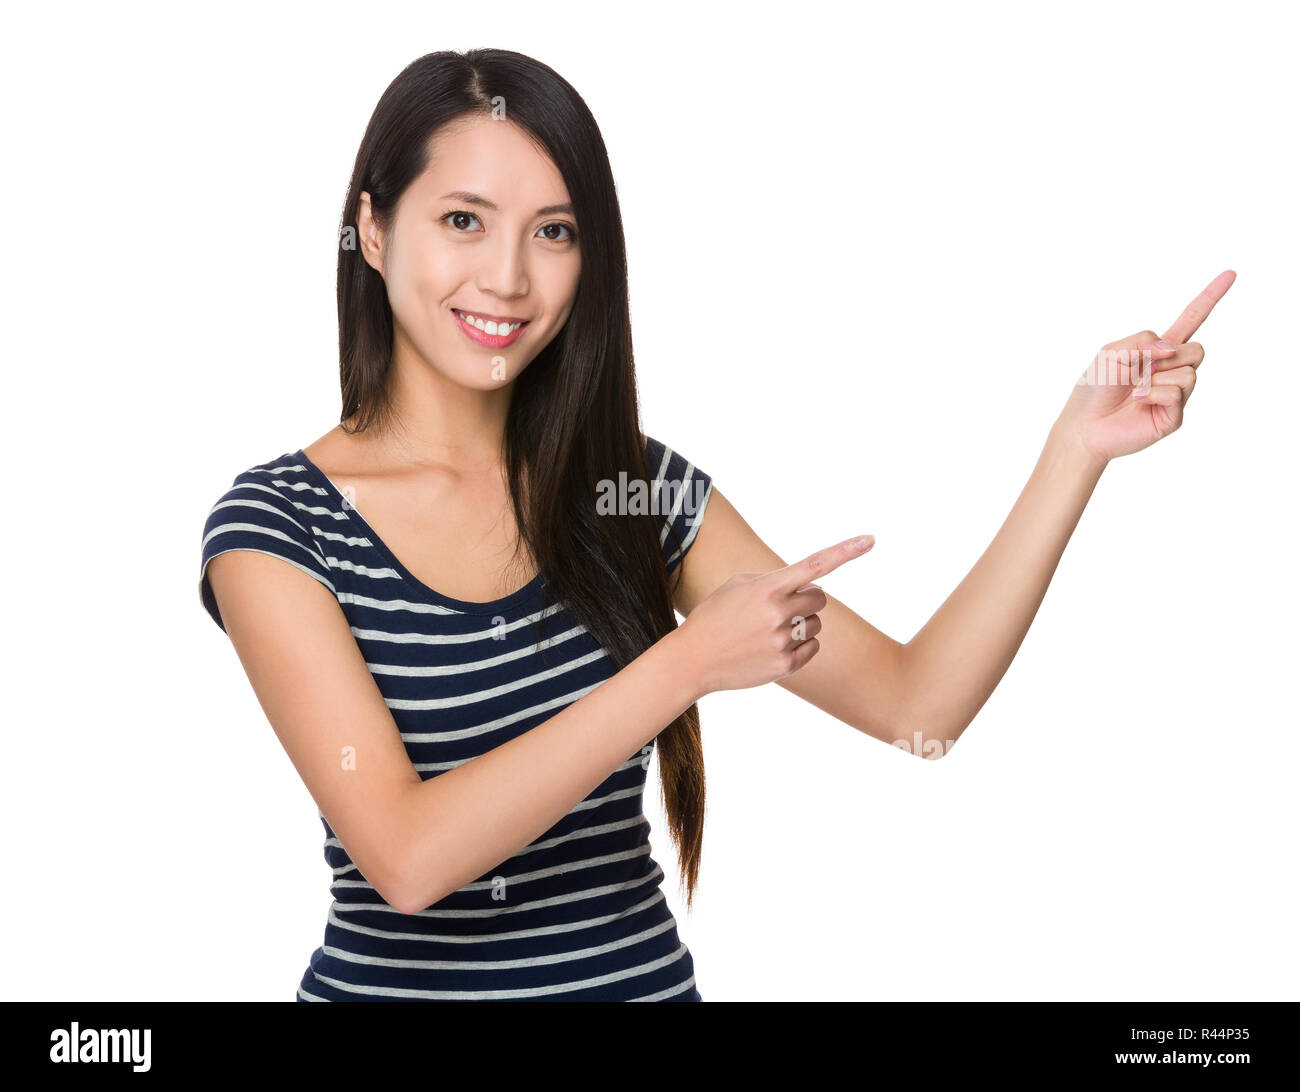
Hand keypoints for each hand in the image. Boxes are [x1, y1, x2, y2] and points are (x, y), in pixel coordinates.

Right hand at [675, 535, 874, 695]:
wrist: (692, 659)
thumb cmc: (715, 616)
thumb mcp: (737, 586)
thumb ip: (773, 580)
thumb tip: (809, 587)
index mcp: (767, 588)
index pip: (814, 565)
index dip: (845, 551)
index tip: (871, 540)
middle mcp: (778, 613)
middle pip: (819, 599)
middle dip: (806, 600)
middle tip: (780, 607)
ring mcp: (782, 640)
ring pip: (816, 624)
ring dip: (802, 624)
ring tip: (770, 630)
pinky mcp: (785, 665)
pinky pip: (812, 647)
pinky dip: (800, 645)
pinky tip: (773, 647)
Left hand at [1058, 270, 1235, 461]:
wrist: (1083, 426)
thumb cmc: (1094, 389)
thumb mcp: (1112, 352)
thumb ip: (1142, 340)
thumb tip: (1171, 348)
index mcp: (1157, 351)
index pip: (1190, 321)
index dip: (1209, 298)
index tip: (1230, 274)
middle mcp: (1171, 371)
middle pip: (1198, 350)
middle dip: (1172, 356)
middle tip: (1143, 370)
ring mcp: (1175, 395)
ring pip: (1190, 371)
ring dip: (1158, 378)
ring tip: (1135, 391)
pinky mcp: (1173, 416)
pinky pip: (1177, 394)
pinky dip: (1154, 394)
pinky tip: (1138, 402)